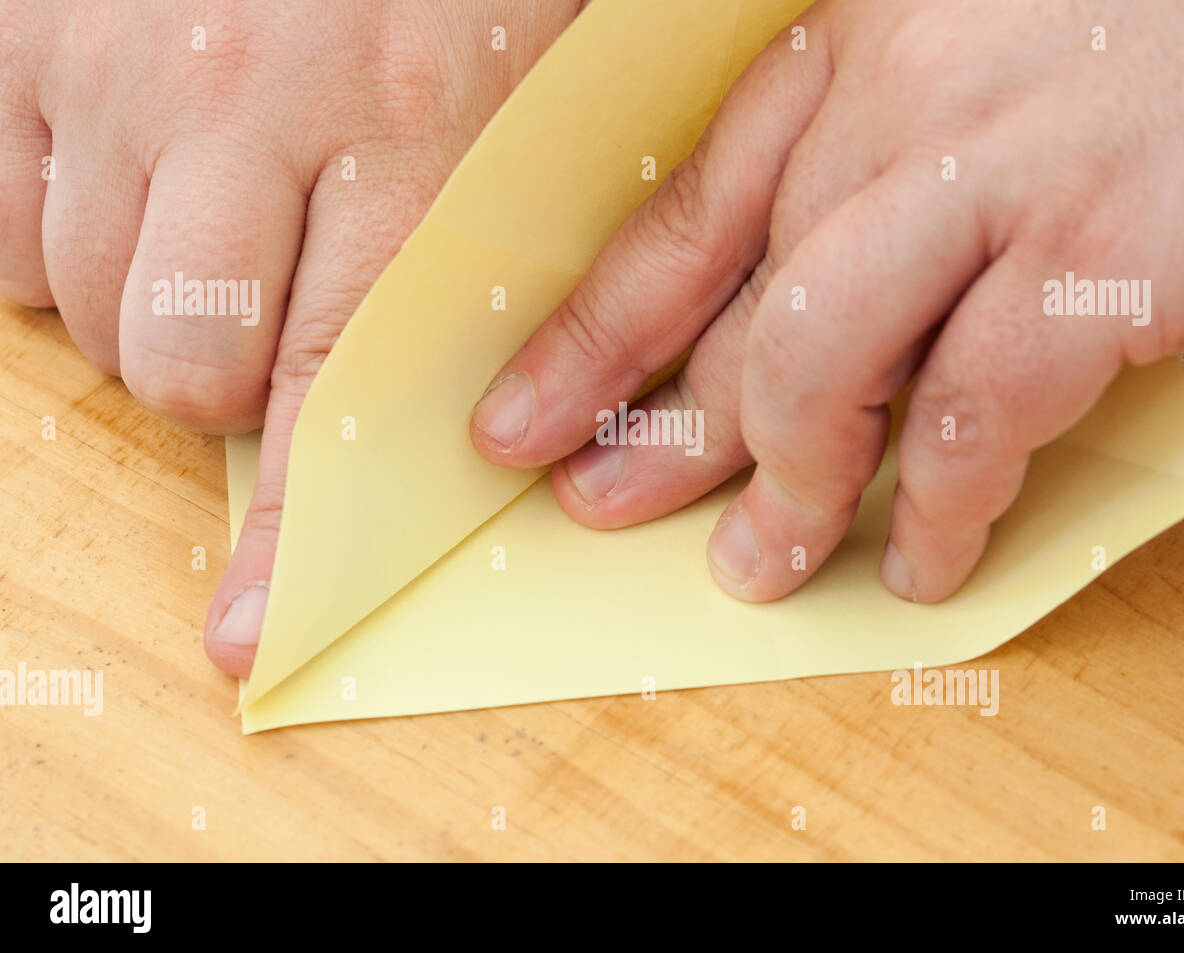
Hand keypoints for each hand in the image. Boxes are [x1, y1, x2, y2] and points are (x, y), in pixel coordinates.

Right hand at [0, 0, 582, 673]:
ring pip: (87, 305)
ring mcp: (115, 64)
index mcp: (410, 119)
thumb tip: (538, 394)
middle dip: (231, 384)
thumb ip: (522, 229)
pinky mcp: (24, 31)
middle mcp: (246, 102)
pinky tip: (114, 198)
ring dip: (149, 312)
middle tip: (270, 320)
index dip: (293, 527)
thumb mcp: (547, 70)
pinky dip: (45, 246)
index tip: (248, 623)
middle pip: (188, 368)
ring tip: (206, 235)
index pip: (337, 383)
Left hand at [471, 0, 1183, 602]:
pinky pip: (973, 414)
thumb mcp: (965, 67)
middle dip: (660, 431)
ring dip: (787, 488)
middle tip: (599, 507)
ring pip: (823, 367)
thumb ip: (872, 179)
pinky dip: (939, 506)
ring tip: (758, 565)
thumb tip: (791, 323)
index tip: (521, 416)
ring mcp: (992, 175)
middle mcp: (896, 105)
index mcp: (847, 53)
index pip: (679, 218)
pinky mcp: (1095, 251)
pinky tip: (921, 559)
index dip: (591, 334)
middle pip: (732, 308)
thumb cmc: (1140, 31)